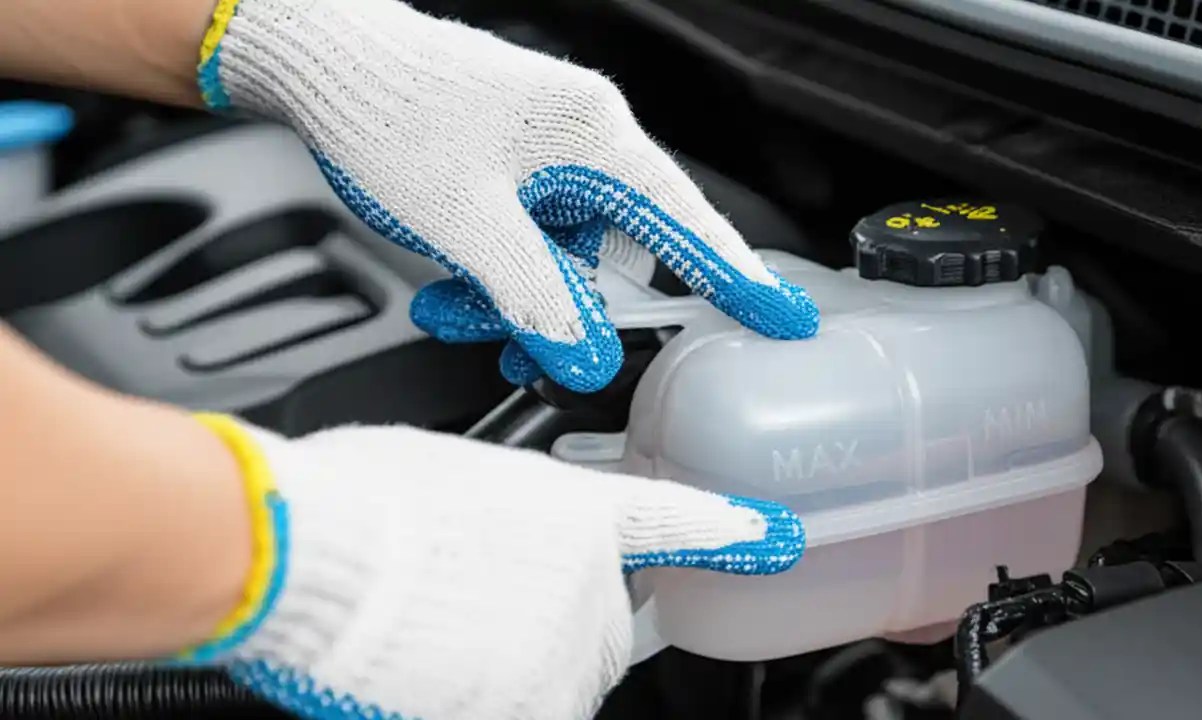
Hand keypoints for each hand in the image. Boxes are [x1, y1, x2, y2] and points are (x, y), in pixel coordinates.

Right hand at [184, 415, 803, 719]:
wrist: (305, 553)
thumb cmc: (357, 500)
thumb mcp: (444, 477)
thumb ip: (496, 514)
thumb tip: (485, 536)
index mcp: (574, 515)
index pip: (677, 522)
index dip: (731, 530)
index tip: (773, 534)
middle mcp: (586, 590)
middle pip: (602, 631)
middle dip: (553, 630)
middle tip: (475, 612)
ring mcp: (558, 661)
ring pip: (559, 686)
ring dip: (515, 674)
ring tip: (437, 645)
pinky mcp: (517, 713)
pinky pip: (520, 712)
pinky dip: (479, 701)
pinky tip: (426, 679)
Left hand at [196, 0, 819, 392]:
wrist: (320, 58)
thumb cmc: (390, 109)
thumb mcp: (466, 224)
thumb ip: (536, 297)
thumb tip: (587, 356)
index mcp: (593, 135)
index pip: (686, 221)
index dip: (738, 279)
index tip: (784, 318)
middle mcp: (579, 140)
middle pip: (611, 255)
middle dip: (563, 310)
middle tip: (519, 350)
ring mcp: (542, 153)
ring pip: (558, 257)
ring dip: (511, 298)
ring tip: (449, 309)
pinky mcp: (508, 166)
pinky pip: (522, 239)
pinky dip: (489, 273)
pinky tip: (444, 286)